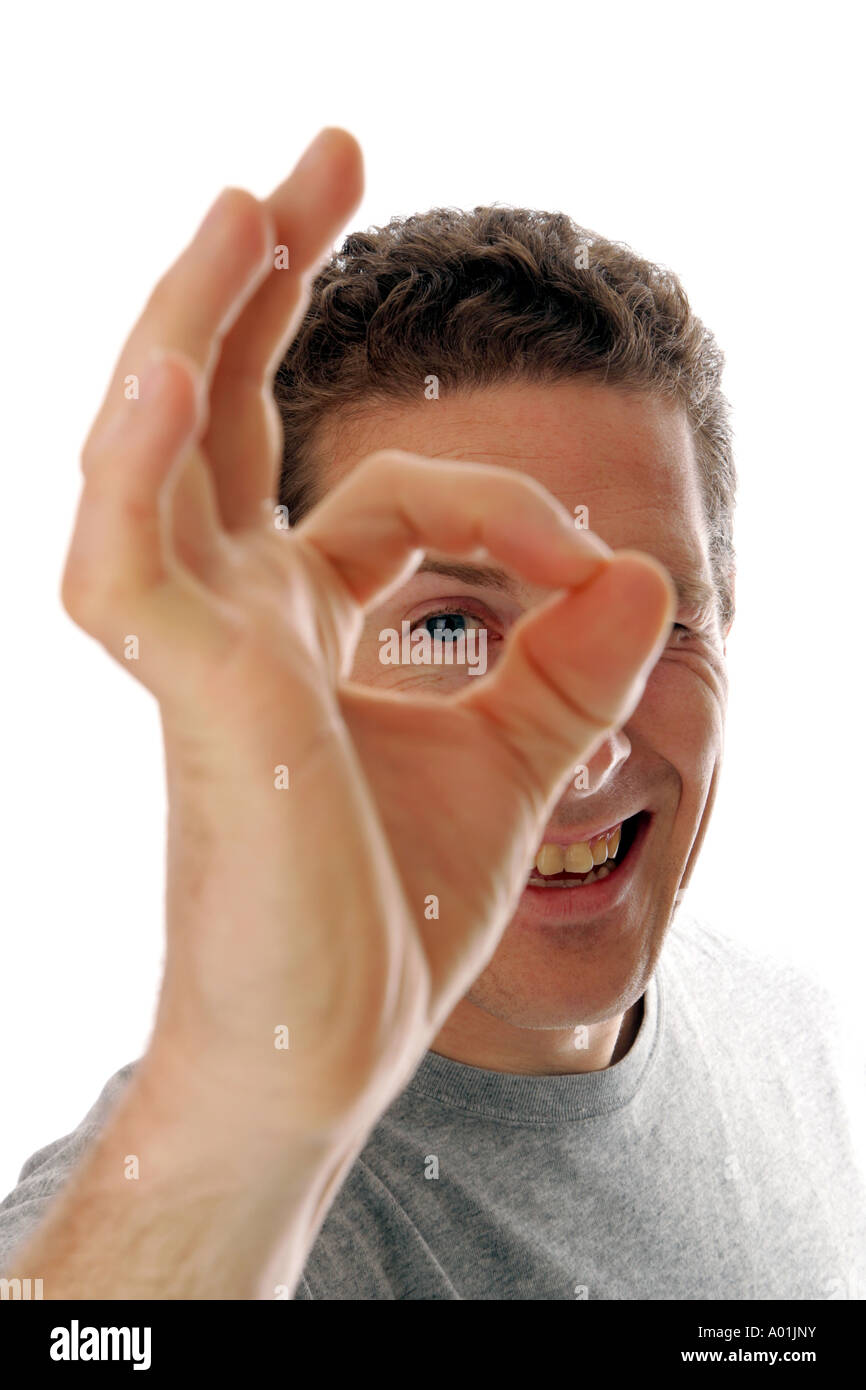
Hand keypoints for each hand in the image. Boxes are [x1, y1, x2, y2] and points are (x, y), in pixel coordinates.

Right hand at [61, 128, 674, 1156]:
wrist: (321, 1053)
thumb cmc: (387, 920)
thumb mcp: (511, 763)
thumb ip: (569, 666)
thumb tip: (649, 572)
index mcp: (297, 625)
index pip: (392, 500)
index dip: (508, 504)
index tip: (599, 563)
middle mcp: (229, 614)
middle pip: (227, 408)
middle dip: (268, 277)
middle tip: (322, 151)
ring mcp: (193, 646)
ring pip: (160, 445)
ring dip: (197, 315)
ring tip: (248, 197)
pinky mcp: (185, 696)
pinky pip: (130, 552)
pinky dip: (143, 452)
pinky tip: (180, 358)